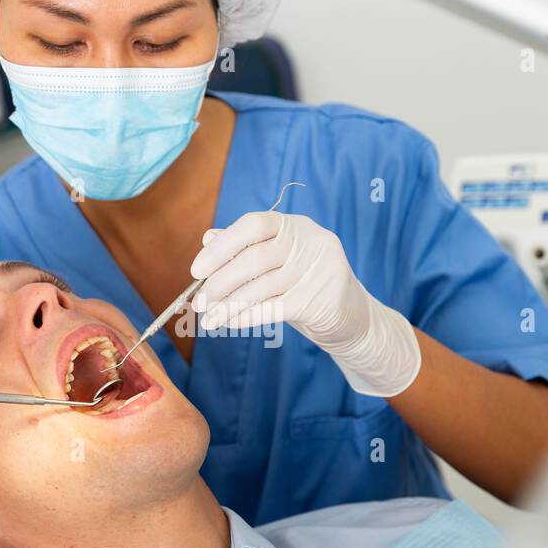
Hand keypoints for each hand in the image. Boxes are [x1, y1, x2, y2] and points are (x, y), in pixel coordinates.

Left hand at [189, 212, 420, 396]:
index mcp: (294, 225)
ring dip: (229, 305)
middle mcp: (310, 241)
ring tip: (210, 319)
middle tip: (200, 302)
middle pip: (255, 258)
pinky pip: (273, 309)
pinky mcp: (320, 299)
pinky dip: (247, 317)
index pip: (253, 225)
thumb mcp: (275, 262)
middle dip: (221, 282)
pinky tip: (230, 323)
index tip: (197, 270)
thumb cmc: (302, 284)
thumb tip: (208, 238)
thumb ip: (245, 248)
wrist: (349, 316)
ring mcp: (318, 269)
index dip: (222, 247)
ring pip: (262, 287)